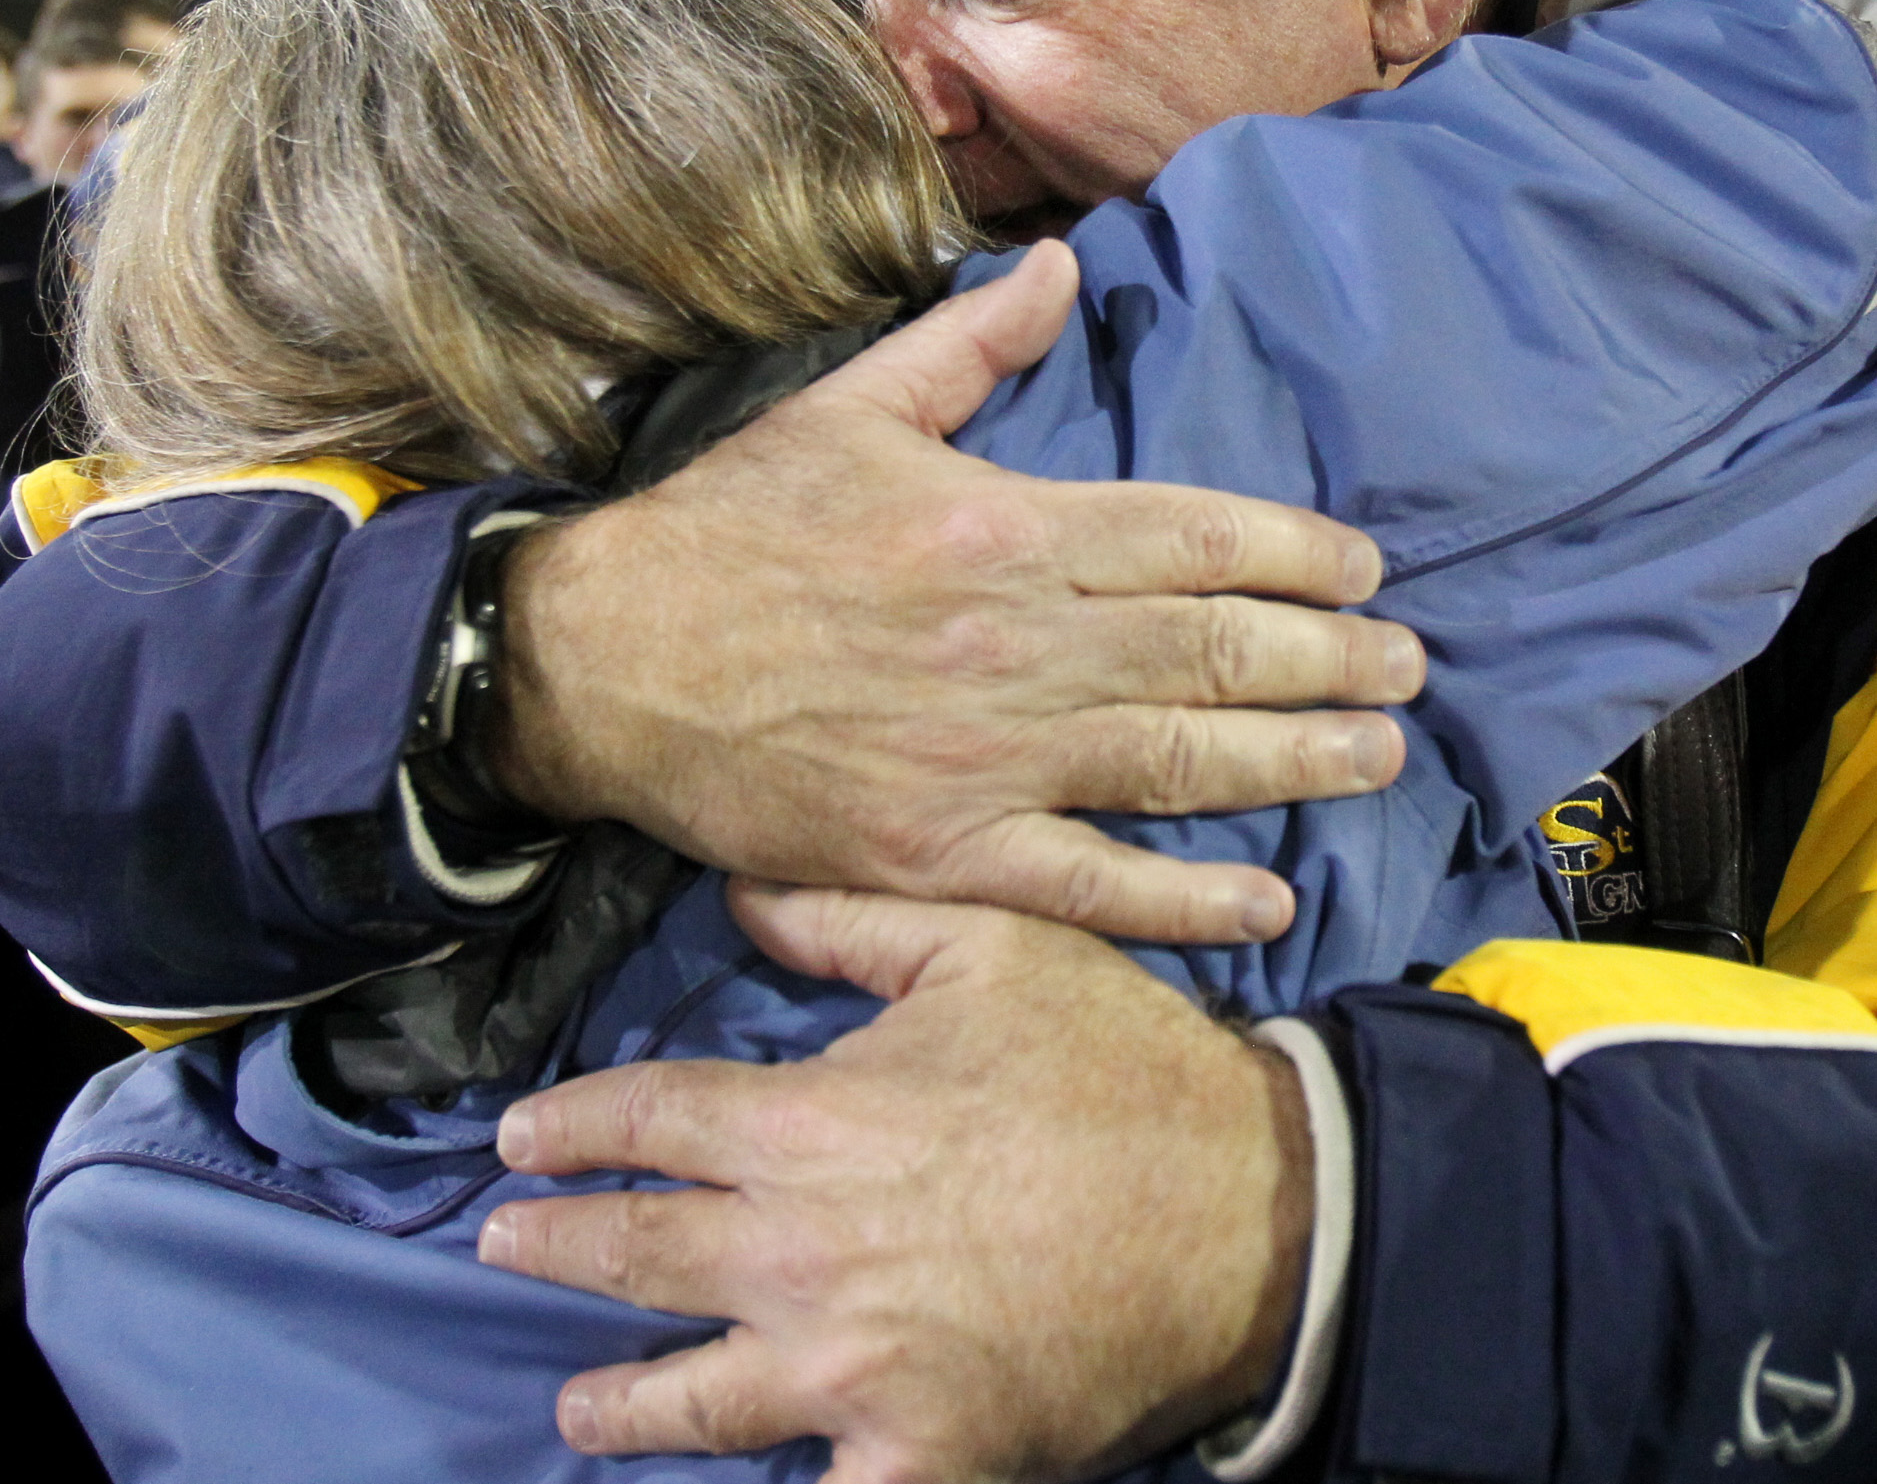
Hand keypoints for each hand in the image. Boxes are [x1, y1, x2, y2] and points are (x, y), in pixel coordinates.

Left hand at [482, 879, 1314, 1479]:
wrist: (1248, 1207)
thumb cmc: (1113, 1063)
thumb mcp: (987, 943)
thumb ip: (850, 921)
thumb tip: (740, 899)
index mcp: (816, 1125)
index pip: (651, 1118)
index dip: (573, 1125)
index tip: (519, 1136)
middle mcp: (806, 1253)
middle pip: (642, 1252)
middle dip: (557, 1243)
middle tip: (501, 1241)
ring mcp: (855, 1370)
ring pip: (695, 1395)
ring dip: (618, 1397)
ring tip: (575, 1399)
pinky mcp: (922, 1457)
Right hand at [490, 240, 1419, 944]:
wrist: (607, 662)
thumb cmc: (730, 529)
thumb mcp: (848, 407)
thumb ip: (972, 341)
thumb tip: (1063, 264)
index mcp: (1002, 528)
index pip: (1194, 538)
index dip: (1298, 554)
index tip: (1363, 570)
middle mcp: (1016, 646)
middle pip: (1215, 651)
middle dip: (1331, 660)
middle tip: (1409, 668)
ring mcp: (985, 762)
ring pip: (1179, 761)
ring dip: (1298, 763)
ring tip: (1379, 756)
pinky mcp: (940, 855)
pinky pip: (1091, 884)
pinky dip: (1188, 899)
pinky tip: (1269, 898)